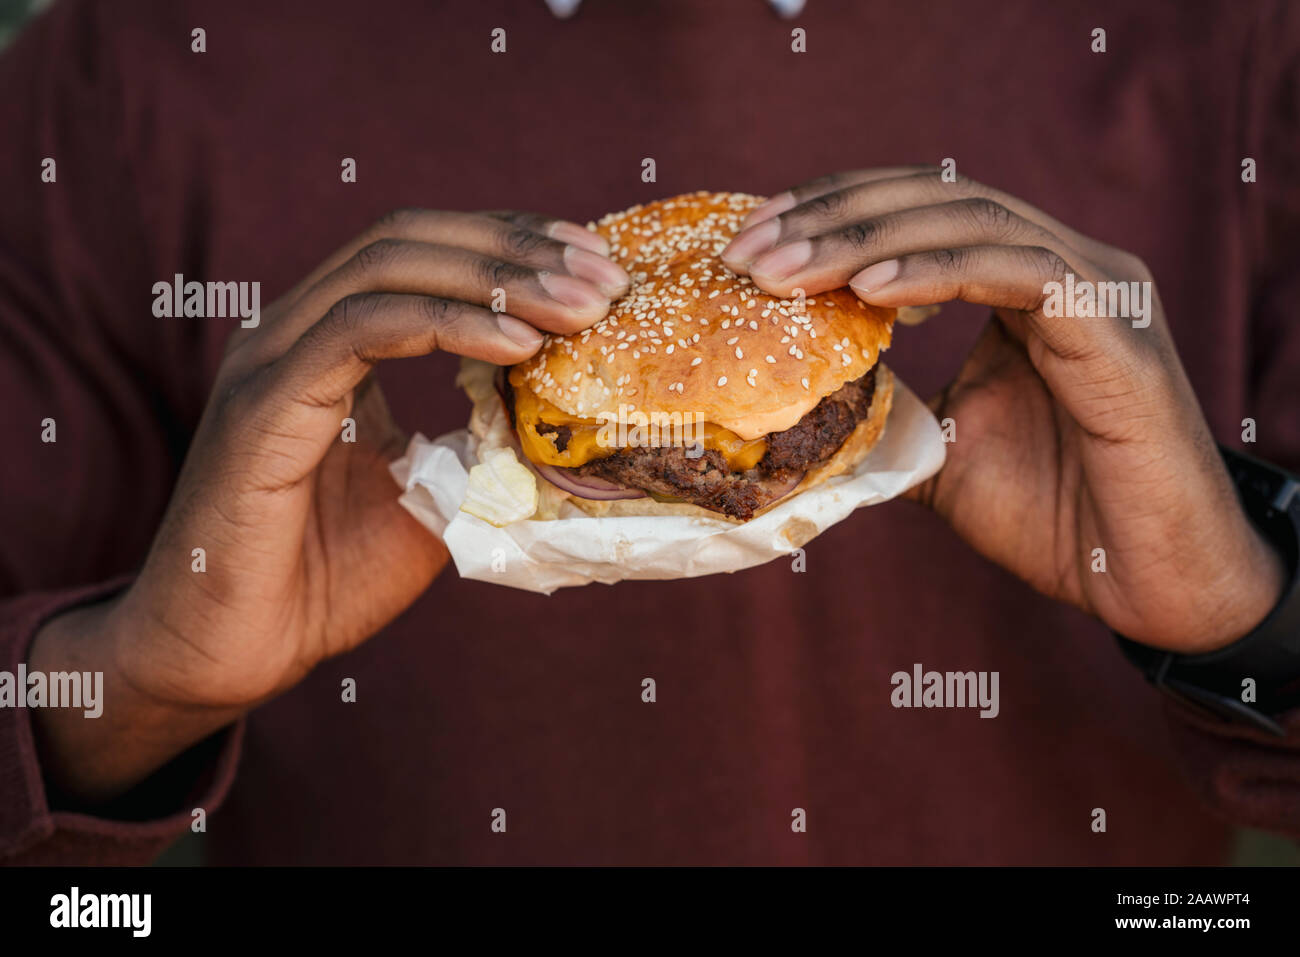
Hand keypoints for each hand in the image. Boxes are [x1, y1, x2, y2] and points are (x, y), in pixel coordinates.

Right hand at [31, 209, 626, 800]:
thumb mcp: (431, 499)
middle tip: (606, 277)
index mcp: (329, 343)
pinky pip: (359, 330)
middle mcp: (294, 332)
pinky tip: (517, 345)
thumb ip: (479, 445)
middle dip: (516, 246)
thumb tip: (553, 416)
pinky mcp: (263, 405)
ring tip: (580, 307)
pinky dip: (446, 325)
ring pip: (386, 268)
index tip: (595, 267)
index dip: (511, 244)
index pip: (424, 253)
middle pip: (409, 239)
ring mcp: (273, 361)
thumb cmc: (323, 581)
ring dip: (495, 277)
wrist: (232, 655)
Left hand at [722, 167, 1284, 652]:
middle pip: (937, 196)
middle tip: (749, 254)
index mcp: (1025, 281)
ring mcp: (1096, 288)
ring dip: (868, 239)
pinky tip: (871, 291)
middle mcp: (1063, 266)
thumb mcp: (942, 457)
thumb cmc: (1056, 518)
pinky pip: (1020, 271)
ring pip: (973, 219)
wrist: (1146, 582)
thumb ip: (886, 417)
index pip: (919, 211)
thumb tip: (804, 413)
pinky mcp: (1114, 327)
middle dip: (832, 217)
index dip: (830, 213)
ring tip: (788, 272)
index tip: (751, 243)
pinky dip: (940, 271)